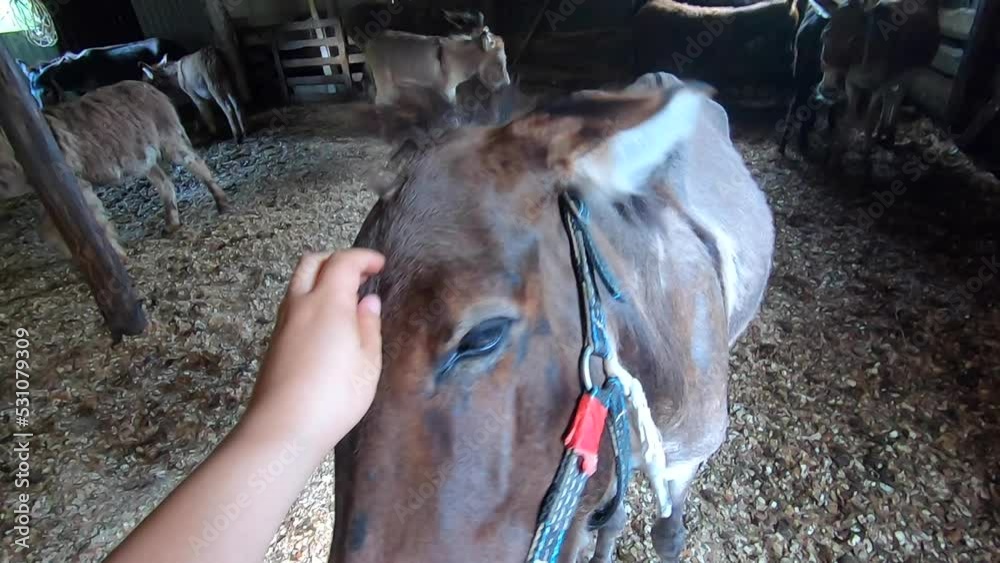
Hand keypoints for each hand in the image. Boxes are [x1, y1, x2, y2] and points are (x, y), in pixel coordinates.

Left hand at [243, 249, 384, 456]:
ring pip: (298, 283)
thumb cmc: (334, 396)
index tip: (379, 265)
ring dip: (321, 278)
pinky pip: (293, 305)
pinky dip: (311, 298)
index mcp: (328, 302)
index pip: (343, 262)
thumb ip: (368, 325)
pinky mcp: (275, 342)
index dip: (363, 258)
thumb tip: (368, 302)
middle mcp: (300, 304)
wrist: (283, 428)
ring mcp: (283, 323)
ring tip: (345, 298)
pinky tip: (328, 322)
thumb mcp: (367, 362)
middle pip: (312, 262)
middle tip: (360, 274)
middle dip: (336, 260)